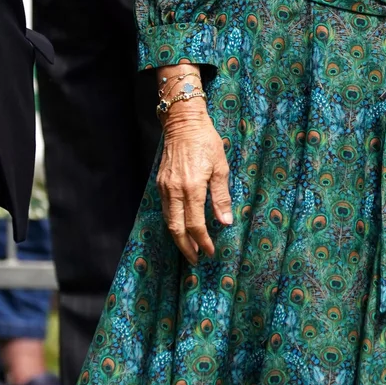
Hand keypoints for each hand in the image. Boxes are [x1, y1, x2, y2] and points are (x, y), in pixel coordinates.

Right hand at [156, 108, 232, 262]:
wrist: (183, 124)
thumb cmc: (206, 142)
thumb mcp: (221, 168)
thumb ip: (221, 197)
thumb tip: (225, 221)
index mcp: (192, 188)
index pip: (195, 224)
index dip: (203, 241)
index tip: (210, 252)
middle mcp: (174, 190)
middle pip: (176, 228)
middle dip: (186, 247)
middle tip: (195, 260)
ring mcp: (164, 187)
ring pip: (168, 221)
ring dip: (178, 238)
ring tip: (190, 248)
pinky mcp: (160, 183)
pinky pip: (165, 209)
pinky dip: (173, 223)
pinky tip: (181, 228)